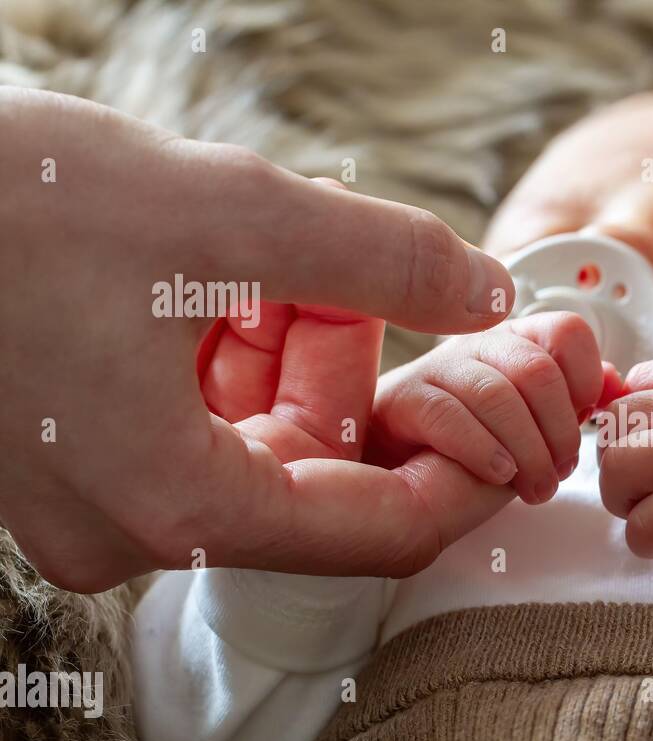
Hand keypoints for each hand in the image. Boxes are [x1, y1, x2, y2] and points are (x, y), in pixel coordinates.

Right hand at [0, 89, 515, 590]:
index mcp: (178, 505)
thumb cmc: (5, 203)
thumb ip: (381, 259)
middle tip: (361, 279)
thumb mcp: (227, 214)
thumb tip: (487, 294)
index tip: (509, 413)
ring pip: (252, 437)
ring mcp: (92, 500)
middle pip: (316, 470)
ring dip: (285, 347)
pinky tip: (208, 279)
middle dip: (355, 372)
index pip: (381, 532)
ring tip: (258, 257)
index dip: (464, 472)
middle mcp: (133, 530)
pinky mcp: (67, 455)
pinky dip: (226, 352)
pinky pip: (189, 421)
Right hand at [366, 312, 605, 504]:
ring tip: (534, 488)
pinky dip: (484, 451)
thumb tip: (617, 385)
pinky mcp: (403, 399)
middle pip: (538, 371)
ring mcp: (438, 368)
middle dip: (559, 432)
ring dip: (528, 453)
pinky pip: (451, 417)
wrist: (393, 460)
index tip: (585, 420)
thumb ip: (573, 400)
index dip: (586, 379)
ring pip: (499, 396)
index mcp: (518, 343)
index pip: (568, 332)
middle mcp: (479, 345)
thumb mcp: (531, 421)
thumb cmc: (471, 441)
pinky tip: (498, 475)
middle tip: (559, 472)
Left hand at [598, 337, 652, 591]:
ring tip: (650, 516)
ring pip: (617, 468)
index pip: (635, 383)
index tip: (649, 455)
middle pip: (614, 425)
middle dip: (618, 462)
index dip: (631, 425)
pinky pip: (642, 520)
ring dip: (622, 501)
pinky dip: (643, 540)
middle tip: (643, 492)